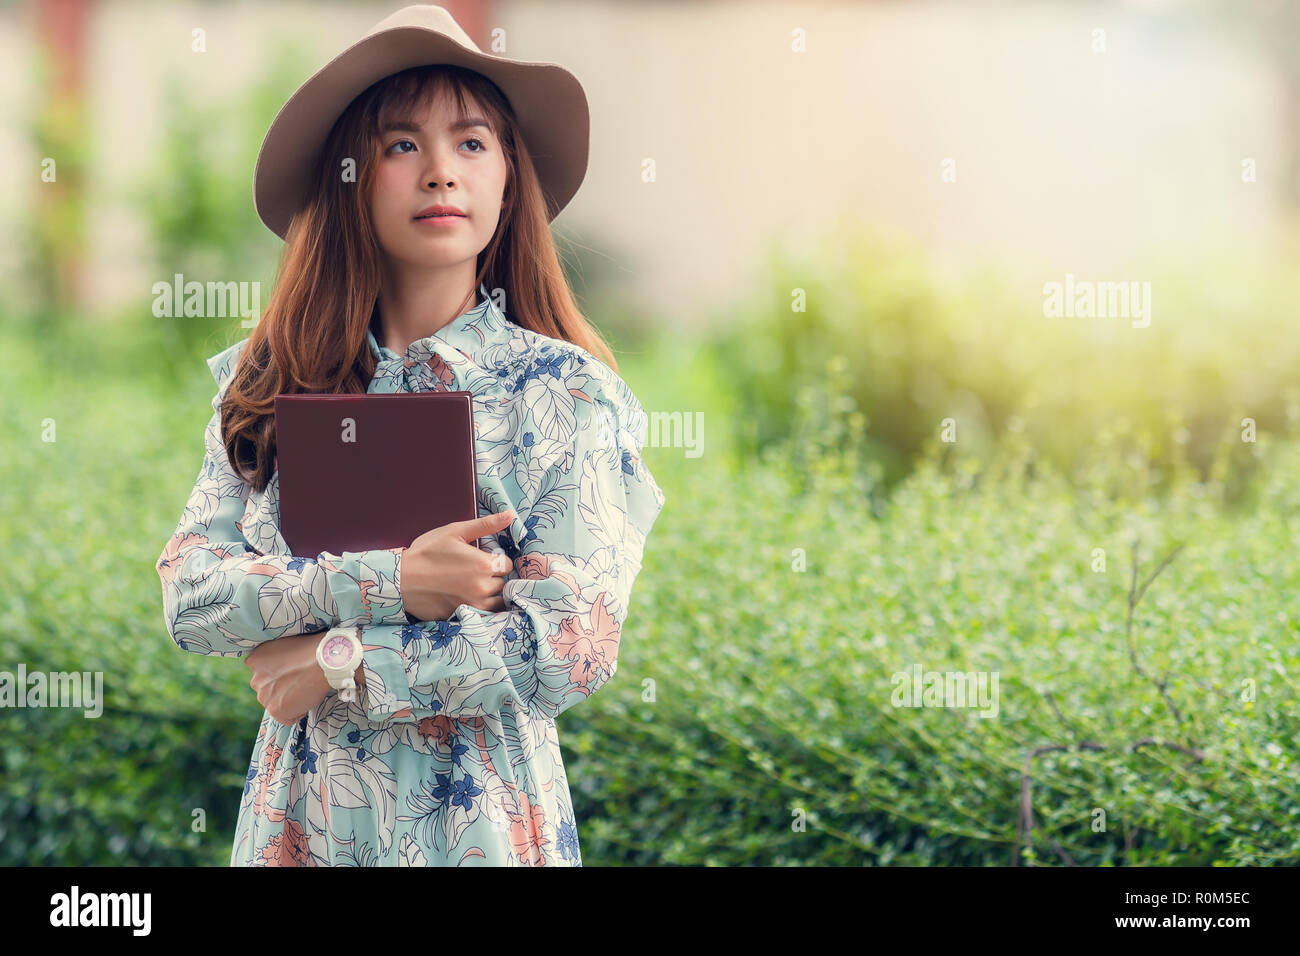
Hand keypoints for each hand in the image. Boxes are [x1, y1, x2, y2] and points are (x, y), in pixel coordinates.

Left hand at [245, 633, 354, 724]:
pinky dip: (298, 712)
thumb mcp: (282, 648)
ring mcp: (263, 695)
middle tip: (300, 682)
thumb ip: (274, 662)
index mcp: (254, 661)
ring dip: (290, 701)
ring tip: (305, 688)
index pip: (263, 676)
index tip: (292, 673)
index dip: (280, 676)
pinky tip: (306, 697)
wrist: (322, 660)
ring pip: (277, 705)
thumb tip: (281, 674)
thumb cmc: (310, 651)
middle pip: (268, 692)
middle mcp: (255, 679)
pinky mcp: (274, 709)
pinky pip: (287, 718)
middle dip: (282, 690)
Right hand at [398, 509, 515, 620]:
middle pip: (502, 583)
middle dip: (492, 577)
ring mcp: (472, 606)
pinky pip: (479, 614)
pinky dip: (476, 607)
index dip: (496, 560)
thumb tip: (510, 514)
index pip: (507, 565)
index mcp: (484, 565)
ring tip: (469, 584)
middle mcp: (483, 588)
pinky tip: (462, 597)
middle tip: (472, 571)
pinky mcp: (461, 617)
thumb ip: (486, 524)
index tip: (482, 558)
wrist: (400, 578)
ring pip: (495, 601)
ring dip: (488, 594)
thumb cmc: (426, 552)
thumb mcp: (455, 531)